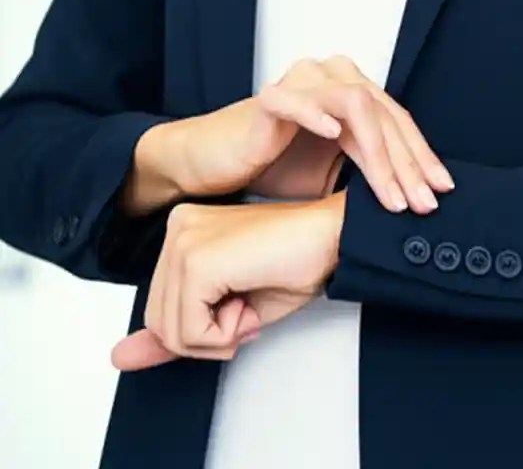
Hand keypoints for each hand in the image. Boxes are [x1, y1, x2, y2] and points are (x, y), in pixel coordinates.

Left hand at [110, 193, 346, 371]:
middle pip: (159, 322)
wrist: (336, 235)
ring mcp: (183, 243)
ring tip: (249, 308)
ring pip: (170, 330)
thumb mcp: (233, 307)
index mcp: (183, 232)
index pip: (160, 309)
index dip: (203, 328)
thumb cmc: (301, 262)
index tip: (239, 311)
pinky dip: (223, 335)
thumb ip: (179, 331)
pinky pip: (189, 329)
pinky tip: (248, 306)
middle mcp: (175, 230)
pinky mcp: (196, 261)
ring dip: (217, 337)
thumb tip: (120, 359)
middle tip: (247, 314)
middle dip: (207, 336)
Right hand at [127, 56, 451, 215]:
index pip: (397, 122)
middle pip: (385, 115)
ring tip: (391, 193)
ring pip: (356, 106)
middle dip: (409, 163)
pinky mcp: (269, 98)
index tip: (442, 189)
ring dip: (379, 154)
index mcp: (352, 93)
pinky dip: (317, 116)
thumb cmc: (271, 165)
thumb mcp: (333, 175)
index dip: (422, 156)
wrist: (213, 163)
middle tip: (423, 201)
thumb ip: (369, 174)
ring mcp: (302, 83)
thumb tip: (415, 199)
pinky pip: (297, 100)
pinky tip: (336, 137)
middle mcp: (333, 79)